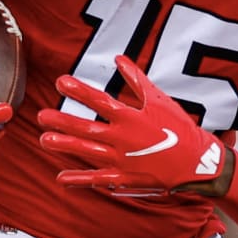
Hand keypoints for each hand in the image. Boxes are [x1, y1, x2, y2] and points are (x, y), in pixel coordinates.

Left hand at [37, 56, 228, 195]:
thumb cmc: (179, 128)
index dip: (79, 91)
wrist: (196, 162)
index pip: (99, 101)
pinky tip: (61, 178)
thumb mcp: (159, 99)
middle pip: (86, 128)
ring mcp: (121, 159)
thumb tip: (119, 58)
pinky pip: (98, 179)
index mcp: (130, 117)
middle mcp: (122, 138)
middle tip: (41, 116)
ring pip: (87, 152)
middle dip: (62, 121)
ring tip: (44, 141)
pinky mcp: (125, 177)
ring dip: (65, 146)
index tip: (60, 82)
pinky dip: (79, 179)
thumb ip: (137, 79)